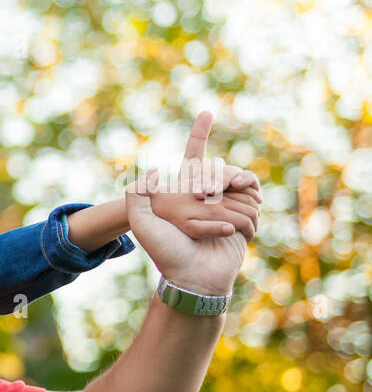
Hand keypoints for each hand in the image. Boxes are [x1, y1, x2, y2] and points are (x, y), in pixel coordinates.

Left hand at [126, 112, 248, 297]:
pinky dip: (242, 216)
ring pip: (240, 187)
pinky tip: (229, 230)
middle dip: (215, 179)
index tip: (206, 112)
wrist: (193, 279)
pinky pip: (253, 204)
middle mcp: (209, 197)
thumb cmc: (166, 253)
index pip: (195, 157)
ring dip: (227, 204)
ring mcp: (229, 207)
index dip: (200, 134)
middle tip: (200, 198)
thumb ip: (138, 195)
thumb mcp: (142, 224)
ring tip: (216, 223)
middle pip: (222, 170)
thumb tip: (151, 169)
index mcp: (185, 193)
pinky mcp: (245, 222)